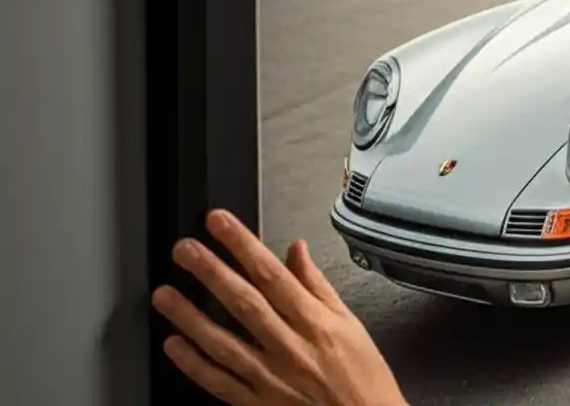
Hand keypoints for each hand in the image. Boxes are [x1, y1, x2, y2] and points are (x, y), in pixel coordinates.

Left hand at [151, 209, 405, 405]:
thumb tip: (297, 251)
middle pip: (245, 303)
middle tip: (185, 249)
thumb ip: (318, 286)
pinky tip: (174, 345)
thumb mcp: (351, 323)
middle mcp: (291, 347)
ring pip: (224, 342)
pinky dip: (195, 365)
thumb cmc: (363, 377)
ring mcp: (271, 377)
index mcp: (316, 322)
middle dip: (212, 272)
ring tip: (164, 294)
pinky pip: (220, 382)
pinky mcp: (258, 403)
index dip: (243, 245)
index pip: (273, 274)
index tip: (221, 224)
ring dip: (191, 316)